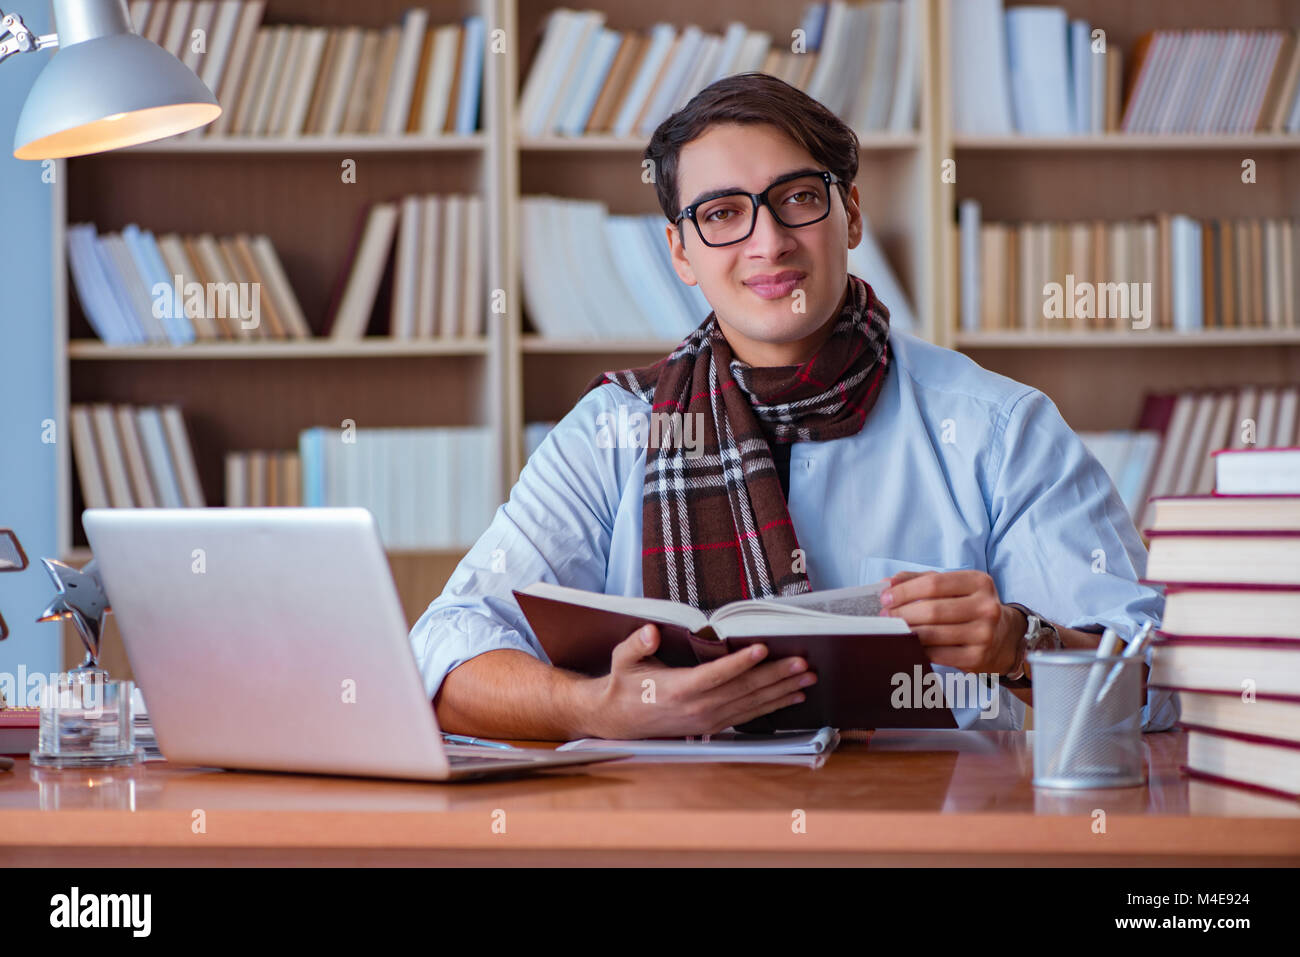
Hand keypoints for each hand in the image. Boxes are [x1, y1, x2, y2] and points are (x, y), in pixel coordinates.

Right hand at [583, 623, 817, 738]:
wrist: (618, 721)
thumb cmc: (624, 685)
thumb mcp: (622, 661)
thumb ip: (636, 645)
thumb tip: (650, 632)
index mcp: (678, 690)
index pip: (715, 675)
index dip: (740, 662)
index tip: (763, 648)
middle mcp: (698, 708)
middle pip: (744, 690)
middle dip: (776, 675)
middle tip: (803, 662)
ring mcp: (709, 720)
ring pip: (752, 704)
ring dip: (782, 690)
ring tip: (808, 677)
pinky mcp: (715, 725)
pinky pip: (750, 715)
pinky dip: (774, 705)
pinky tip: (793, 696)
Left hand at [880, 571, 1023, 675]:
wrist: (1004, 637)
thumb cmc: (969, 606)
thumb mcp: (953, 586)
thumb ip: (919, 579)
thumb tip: (886, 584)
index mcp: (979, 582)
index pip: (934, 583)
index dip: (904, 591)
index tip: (885, 597)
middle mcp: (986, 607)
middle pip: (932, 610)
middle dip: (901, 613)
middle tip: (884, 616)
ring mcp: (984, 634)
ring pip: (932, 634)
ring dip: (906, 632)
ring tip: (892, 630)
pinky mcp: (977, 657)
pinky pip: (937, 655)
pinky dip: (918, 650)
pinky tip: (908, 645)